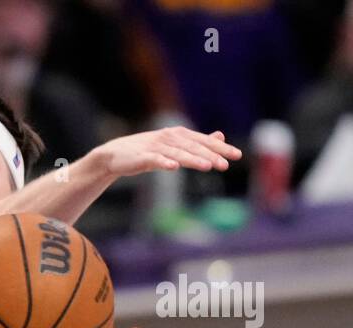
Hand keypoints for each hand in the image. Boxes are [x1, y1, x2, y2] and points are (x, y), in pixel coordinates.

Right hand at [89, 127, 241, 178]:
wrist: (115, 155)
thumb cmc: (147, 151)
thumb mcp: (174, 145)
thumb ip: (197, 142)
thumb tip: (220, 136)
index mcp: (179, 135)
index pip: (203, 141)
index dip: (220, 147)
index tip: (237, 156)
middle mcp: (169, 138)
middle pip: (194, 147)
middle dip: (211, 155)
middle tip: (225, 165)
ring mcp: (155, 147)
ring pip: (178, 154)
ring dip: (193, 159)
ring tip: (208, 166)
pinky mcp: (141, 157)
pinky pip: (154, 160)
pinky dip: (164, 162)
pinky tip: (173, 168)